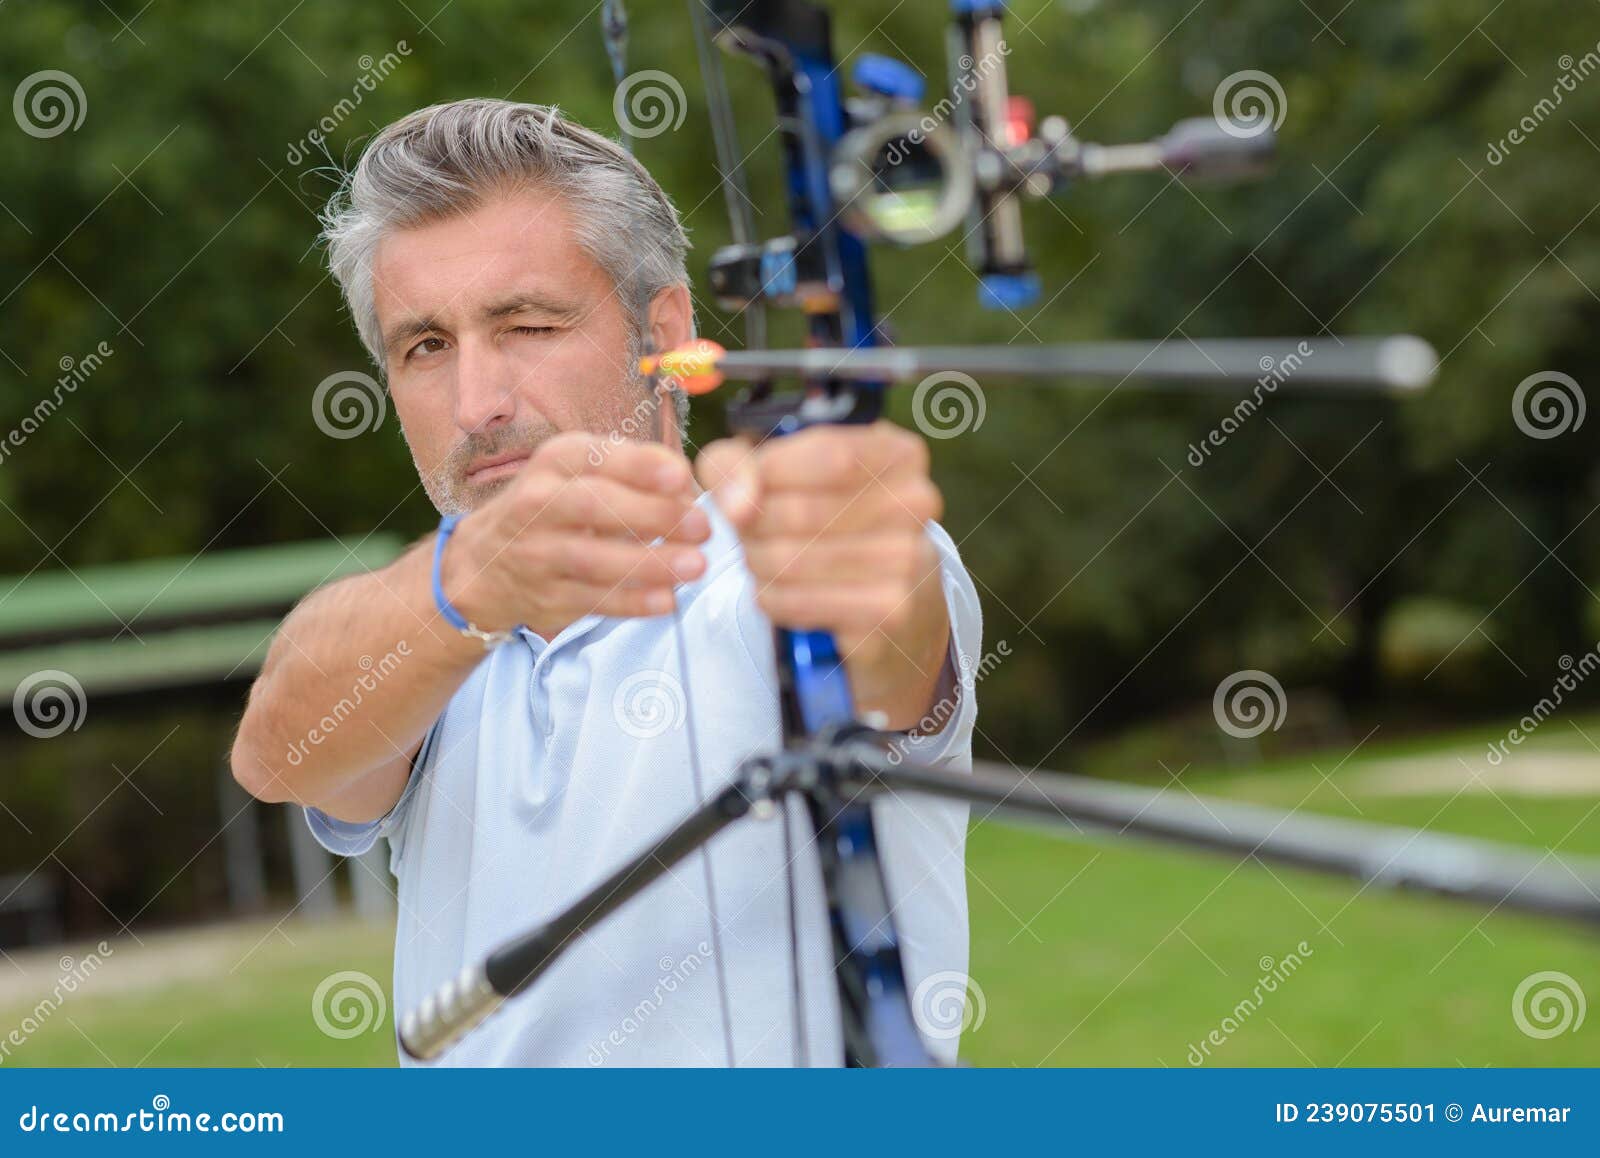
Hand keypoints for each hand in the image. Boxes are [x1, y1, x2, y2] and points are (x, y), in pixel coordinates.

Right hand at [440, 432, 709, 639]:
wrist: (485, 562)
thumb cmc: (556, 506)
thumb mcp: (581, 472)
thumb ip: (633, 473)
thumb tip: (689, 487)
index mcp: (554, 461)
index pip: (594, 457)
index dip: (639, 466)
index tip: (681, 477)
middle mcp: (537, 502)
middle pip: (593, 506)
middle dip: (652, 515)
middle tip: (703, 526)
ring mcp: (537, 553)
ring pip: (592, 559)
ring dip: (648, 564)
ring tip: (695, 565)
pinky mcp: (546, 596)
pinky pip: (592, 601)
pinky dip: (631, 602)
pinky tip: (667, 601)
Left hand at [695, 421, 951, 729]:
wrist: (890, 601)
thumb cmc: (829, 522)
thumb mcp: (783, 473)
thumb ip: (740, 465)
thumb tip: (735, 504)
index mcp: (898, 453)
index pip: (826, 453)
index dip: (766, 473)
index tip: (743, 489)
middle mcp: (915, 501)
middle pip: (798, 511)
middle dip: (752, 527)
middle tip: (750, 534)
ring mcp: (908, 558)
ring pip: (789, 559)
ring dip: (758, 563)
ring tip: (765, 560)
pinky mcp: (889, 610)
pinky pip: (796, 601)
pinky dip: (772, 598)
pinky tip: (782, 591)